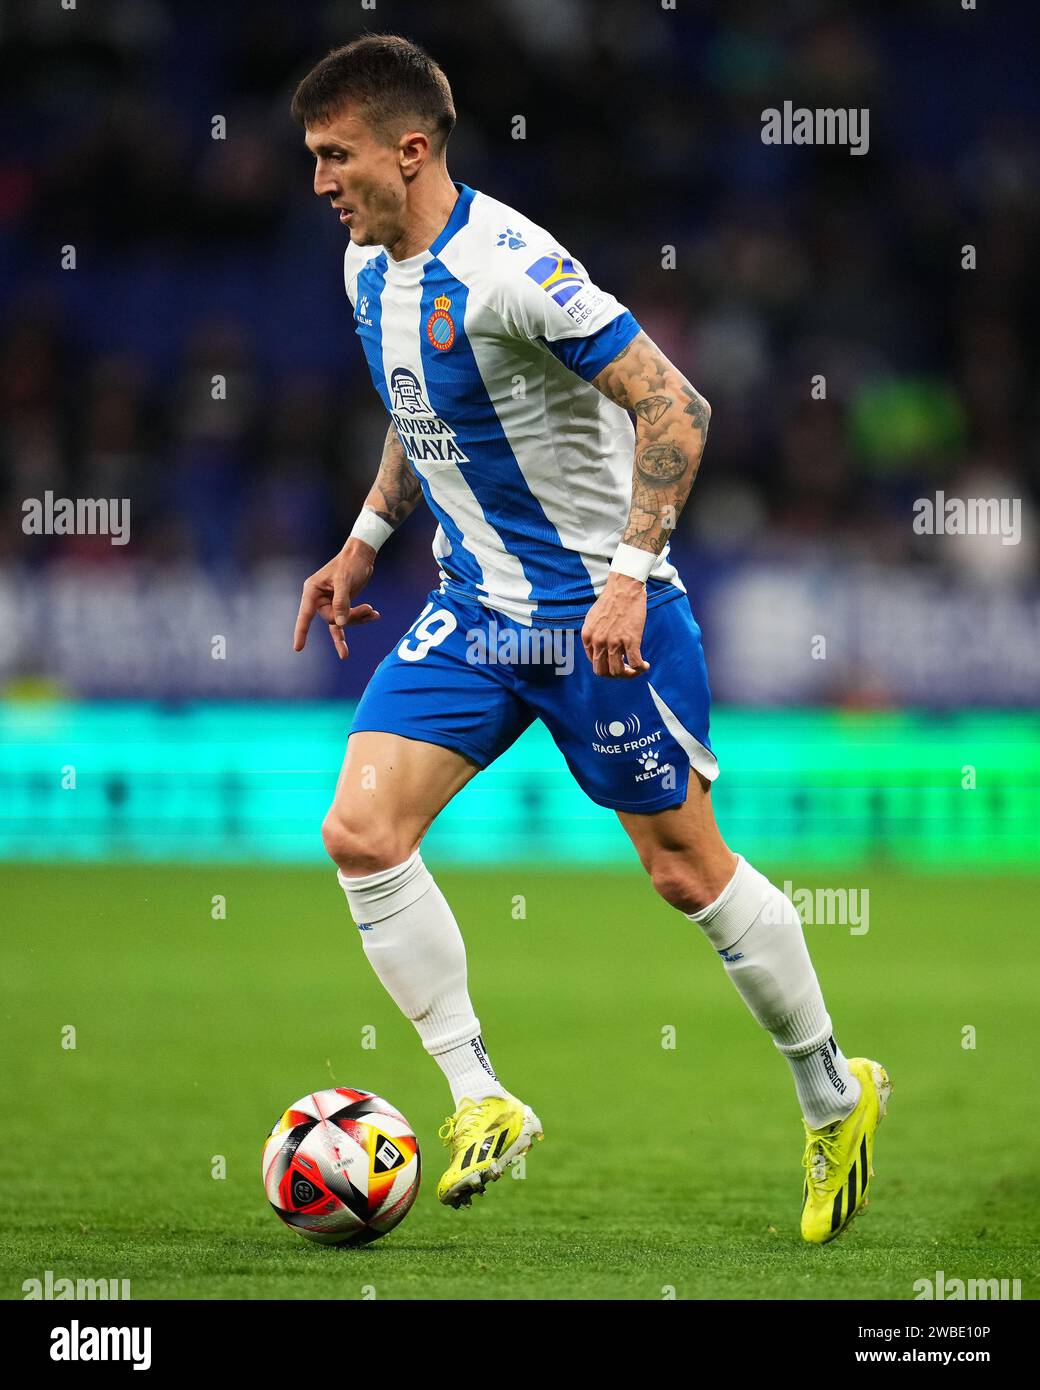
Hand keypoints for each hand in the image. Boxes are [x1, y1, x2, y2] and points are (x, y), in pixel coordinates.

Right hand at [293, 539, 380, 659]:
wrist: (362, 555)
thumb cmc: (350, 564)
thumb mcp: (345, 581)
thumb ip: (341, 602)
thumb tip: (340, 624)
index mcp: (312, 590)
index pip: (305, 615)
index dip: (301, 632)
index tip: (298, 648)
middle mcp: (319, 598)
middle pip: (332, 619)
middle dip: (351, 617)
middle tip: (369, 609)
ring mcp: (330, 602)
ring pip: (342, 622)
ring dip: (358, 619)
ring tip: (373, 613)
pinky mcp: (342, 604)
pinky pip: (348, 619)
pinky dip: (361, 618)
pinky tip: (374, 616)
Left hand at [581, 573, 650, 676]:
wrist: (624, 587)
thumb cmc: (612, 600)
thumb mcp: (593, 618)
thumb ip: (594, 634)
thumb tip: (600, 649)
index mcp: (588, 637)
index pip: (594, 663)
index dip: (606, 665)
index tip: (617, 662)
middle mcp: (598, 642)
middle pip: (603, 672)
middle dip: (615, 675)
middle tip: (625, 670)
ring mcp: (614, 642)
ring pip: (618, 672)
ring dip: (629, 675)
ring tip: (637, 669)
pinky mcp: (630, 640)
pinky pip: (635, 664)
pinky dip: (641, 668)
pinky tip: (645, 665)